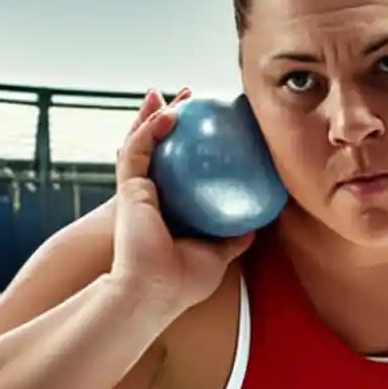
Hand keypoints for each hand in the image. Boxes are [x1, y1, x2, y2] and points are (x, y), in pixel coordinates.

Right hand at [110, 88, 254, 312]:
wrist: (153, 292)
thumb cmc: (181, 282)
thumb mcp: (217, 256)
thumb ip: (233, 239)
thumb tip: (258, 225)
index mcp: (170, 210)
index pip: (180, 170)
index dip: (190, 147)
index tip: (210, 128)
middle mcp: (152, 197)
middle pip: (159, 150)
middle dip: (169, 122)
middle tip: (190, 101)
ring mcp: (137, 191)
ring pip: (143, 144)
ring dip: (154, 116)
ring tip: (171, 95)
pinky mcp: (129, 188)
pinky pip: (138, 150)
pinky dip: (150, 130)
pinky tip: (168, 115)